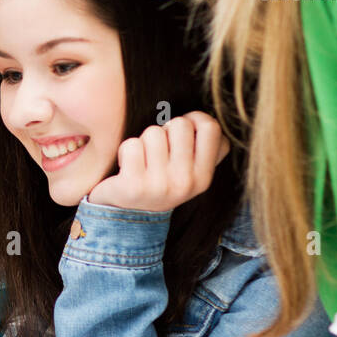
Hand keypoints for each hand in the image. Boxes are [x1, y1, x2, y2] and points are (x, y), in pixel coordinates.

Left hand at [87, 112, 229, 211]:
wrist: (128, 217)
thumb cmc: (160, 182)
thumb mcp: (189, 172)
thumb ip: (204, 147)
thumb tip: (204, 119)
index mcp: (204, 178)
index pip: (210, 128)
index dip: (194, 120)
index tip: (180, 132)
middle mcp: (186, 183)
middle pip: (180, 125)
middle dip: (165, 131)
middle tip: (158, 150)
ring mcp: (160, 185)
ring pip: (153, 132)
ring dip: (144, 142)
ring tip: (142, 161)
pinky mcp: (133, 186)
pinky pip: (131, 145)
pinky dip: (125, 151)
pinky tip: (127, 168)